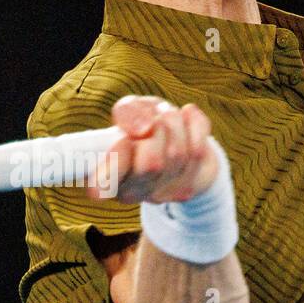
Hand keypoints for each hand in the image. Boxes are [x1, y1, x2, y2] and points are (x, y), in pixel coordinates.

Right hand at [88, 96, 218, 202]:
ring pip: (177, 155)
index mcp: (106, 177)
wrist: (178, 137)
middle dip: (156, 131)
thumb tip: (144, 129)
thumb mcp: (129, 110)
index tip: (124, 140)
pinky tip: (186, 120)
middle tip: (152, 121)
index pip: (104, 184)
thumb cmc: (143, 124)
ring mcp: (162, 192)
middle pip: (150, 165)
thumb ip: (127, 112)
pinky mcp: (189, 185)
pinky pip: (199, 151)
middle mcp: (132, 191)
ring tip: (166, 116)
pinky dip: (195, 125)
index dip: (118, 159)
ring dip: (174, 123)